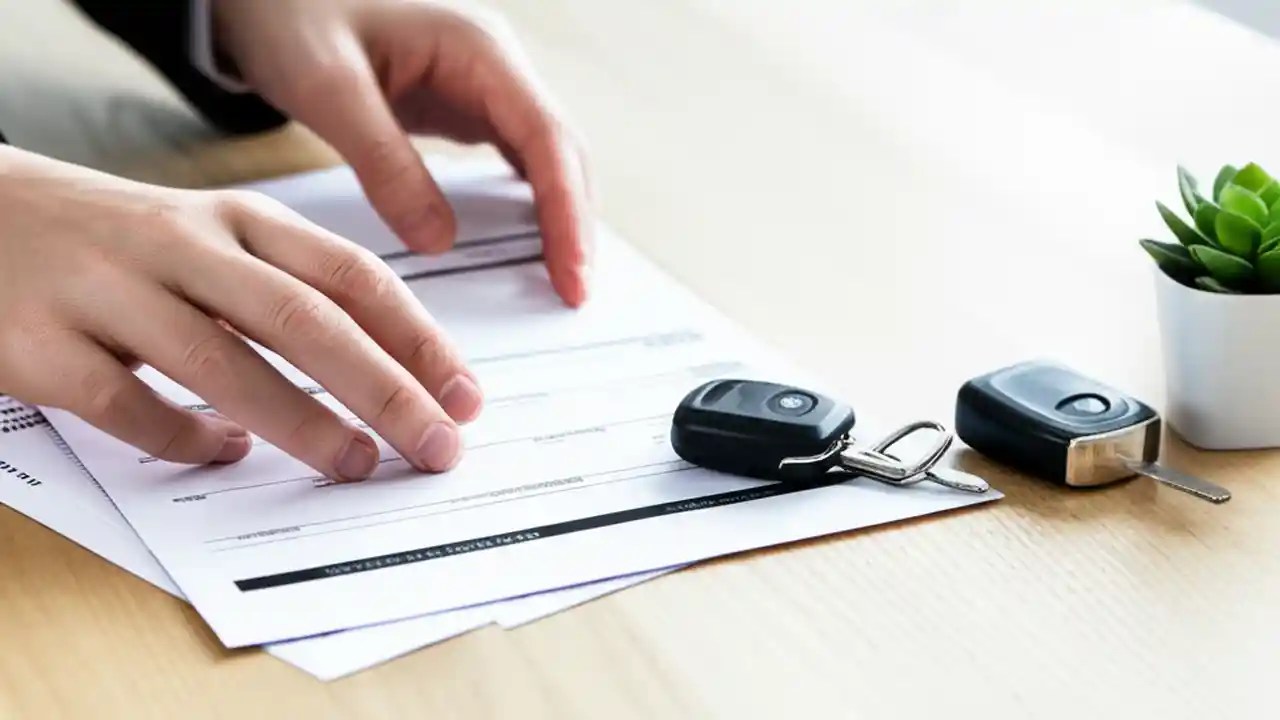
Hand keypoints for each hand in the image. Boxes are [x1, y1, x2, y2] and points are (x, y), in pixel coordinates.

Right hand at [0, 146, 479, 479]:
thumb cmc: (118, 240)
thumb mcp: (211, 238)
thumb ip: (289, 289)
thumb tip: (388, 367)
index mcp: (238, 220)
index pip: (352, 277)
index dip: (418, 339)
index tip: (464, 393)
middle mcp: (184, 247)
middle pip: (308, 321)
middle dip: (386, 390)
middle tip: (437, 445)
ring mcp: (112, 293)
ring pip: (227, 365)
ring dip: (305, 424)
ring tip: (357, 464)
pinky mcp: (46, 345)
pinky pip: (131, 410)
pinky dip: (186, 441)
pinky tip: (223, 455)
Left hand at [211, 0, 592, 305]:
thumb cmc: (290, 15)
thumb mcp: (327, 89)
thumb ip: (383, 164)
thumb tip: (438, 241)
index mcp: (478, 48)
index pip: (547, 138)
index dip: (566, 211)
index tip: (572, 272)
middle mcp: (496, 65)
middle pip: (563, 152)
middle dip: (575, 224)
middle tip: (574, 295)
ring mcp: (485, 85)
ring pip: (548, 159)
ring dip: (561, 217)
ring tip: (561, 281)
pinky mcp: (466, 106)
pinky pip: (517, 161)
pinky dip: (532, 205)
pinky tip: (530, 243)